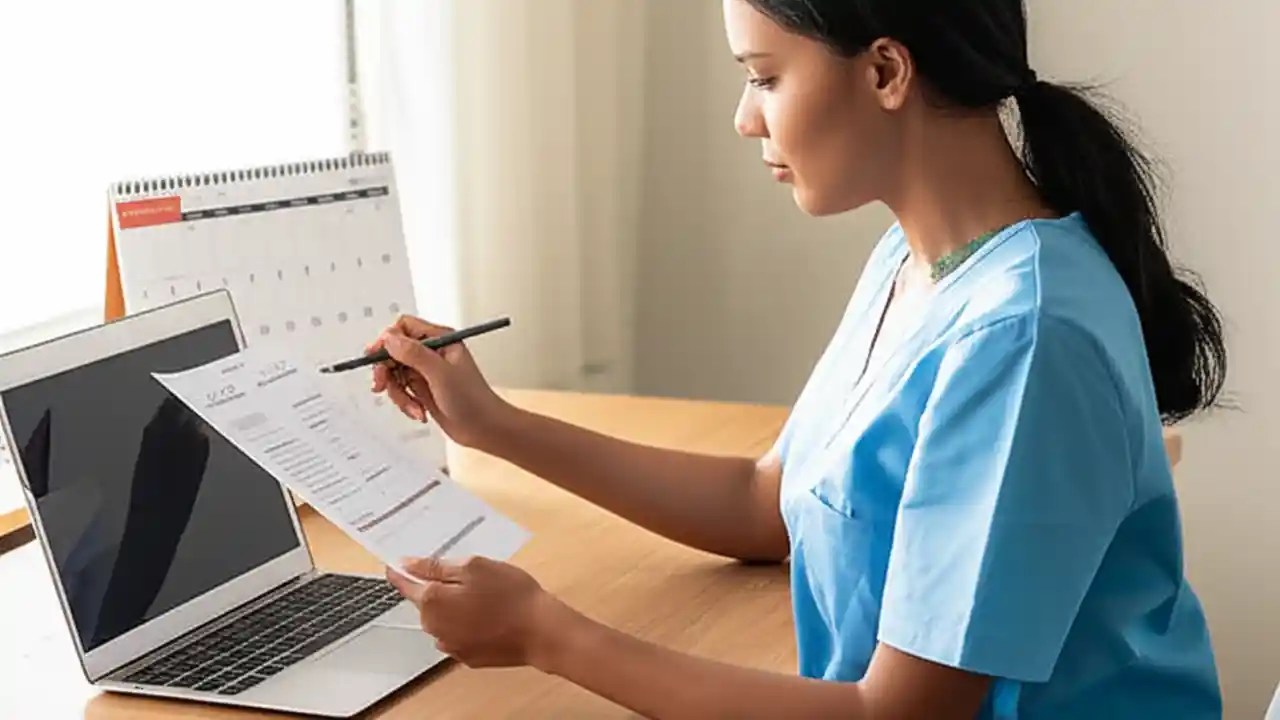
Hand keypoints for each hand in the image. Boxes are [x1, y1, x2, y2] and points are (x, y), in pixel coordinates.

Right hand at [367, 315, 511, 449]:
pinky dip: (405, 402)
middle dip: (386, 370)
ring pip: (394, 373)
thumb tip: (390, 339)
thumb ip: (414, 354)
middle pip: (394, 351)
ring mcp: (426, 371)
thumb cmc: (472, 400)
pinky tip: (419, 411)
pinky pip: (401, 390)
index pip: (404, 328)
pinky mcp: (423, 388)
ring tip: (413, 406)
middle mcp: (432, 352)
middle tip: (382, 385)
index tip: (376, 357)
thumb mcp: (440, 374)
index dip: (387, 340)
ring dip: (398, 393)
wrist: (483, 429)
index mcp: (441, 339)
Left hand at [386, 556, 565, 669]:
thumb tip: (407, 565)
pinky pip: (458, 634)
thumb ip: (436, 566)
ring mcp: (450, 645)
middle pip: (425, 601)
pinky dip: (467, 624)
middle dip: (440, 588)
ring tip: (486, 597)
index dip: (402, 571)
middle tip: (471, 577)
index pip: (403, 584)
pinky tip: (490, 617)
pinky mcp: (467, 657)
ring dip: (455, 607)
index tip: (400, 564)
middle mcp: (434, 627)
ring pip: (443, 619)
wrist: (540, 631)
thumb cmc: (510, 595)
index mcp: (432, 601)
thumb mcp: (474, 567)